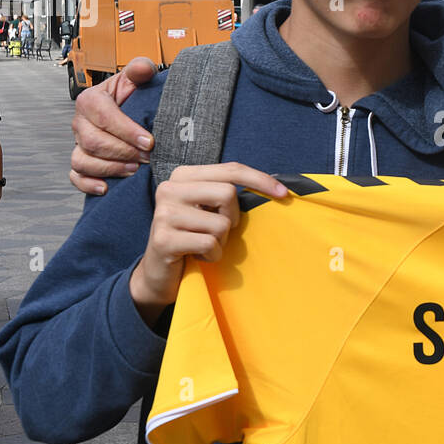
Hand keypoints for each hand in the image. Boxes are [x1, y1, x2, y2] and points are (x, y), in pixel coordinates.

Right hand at [69, 57, 157, 194]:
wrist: (130, 112)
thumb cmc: (133, 96)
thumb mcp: (137, 79)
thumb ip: (140, 70)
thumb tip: (143, 69)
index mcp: (91, 100)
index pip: (104, 117)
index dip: (127, 131)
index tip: (149, 142)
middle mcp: (80, 122)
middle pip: (93, 142)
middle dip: (123, 152)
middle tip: (147, 158)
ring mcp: (77, 144)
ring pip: (83, 160)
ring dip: (110, 169)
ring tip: (134, 171)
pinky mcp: (80, 161)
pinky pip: (75, 176)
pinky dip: (88, 184)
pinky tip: (106, 188)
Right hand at [129, 163, 288, 325]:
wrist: (160, 273)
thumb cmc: (192, 238)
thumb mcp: (208, 209)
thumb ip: (226, 193)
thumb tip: (274, 188)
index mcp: (183, 175)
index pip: (230, 169)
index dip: (260, 179)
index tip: (283, 193)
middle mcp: (169, 188)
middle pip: (228, 193)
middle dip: (233, 218)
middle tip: (219, 232)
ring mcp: (164, 213)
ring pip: (221, 223)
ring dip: (221, 241)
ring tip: (203, 245)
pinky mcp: (163, 239)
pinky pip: (209, 244)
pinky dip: (212, 256)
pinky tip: (197, 257)